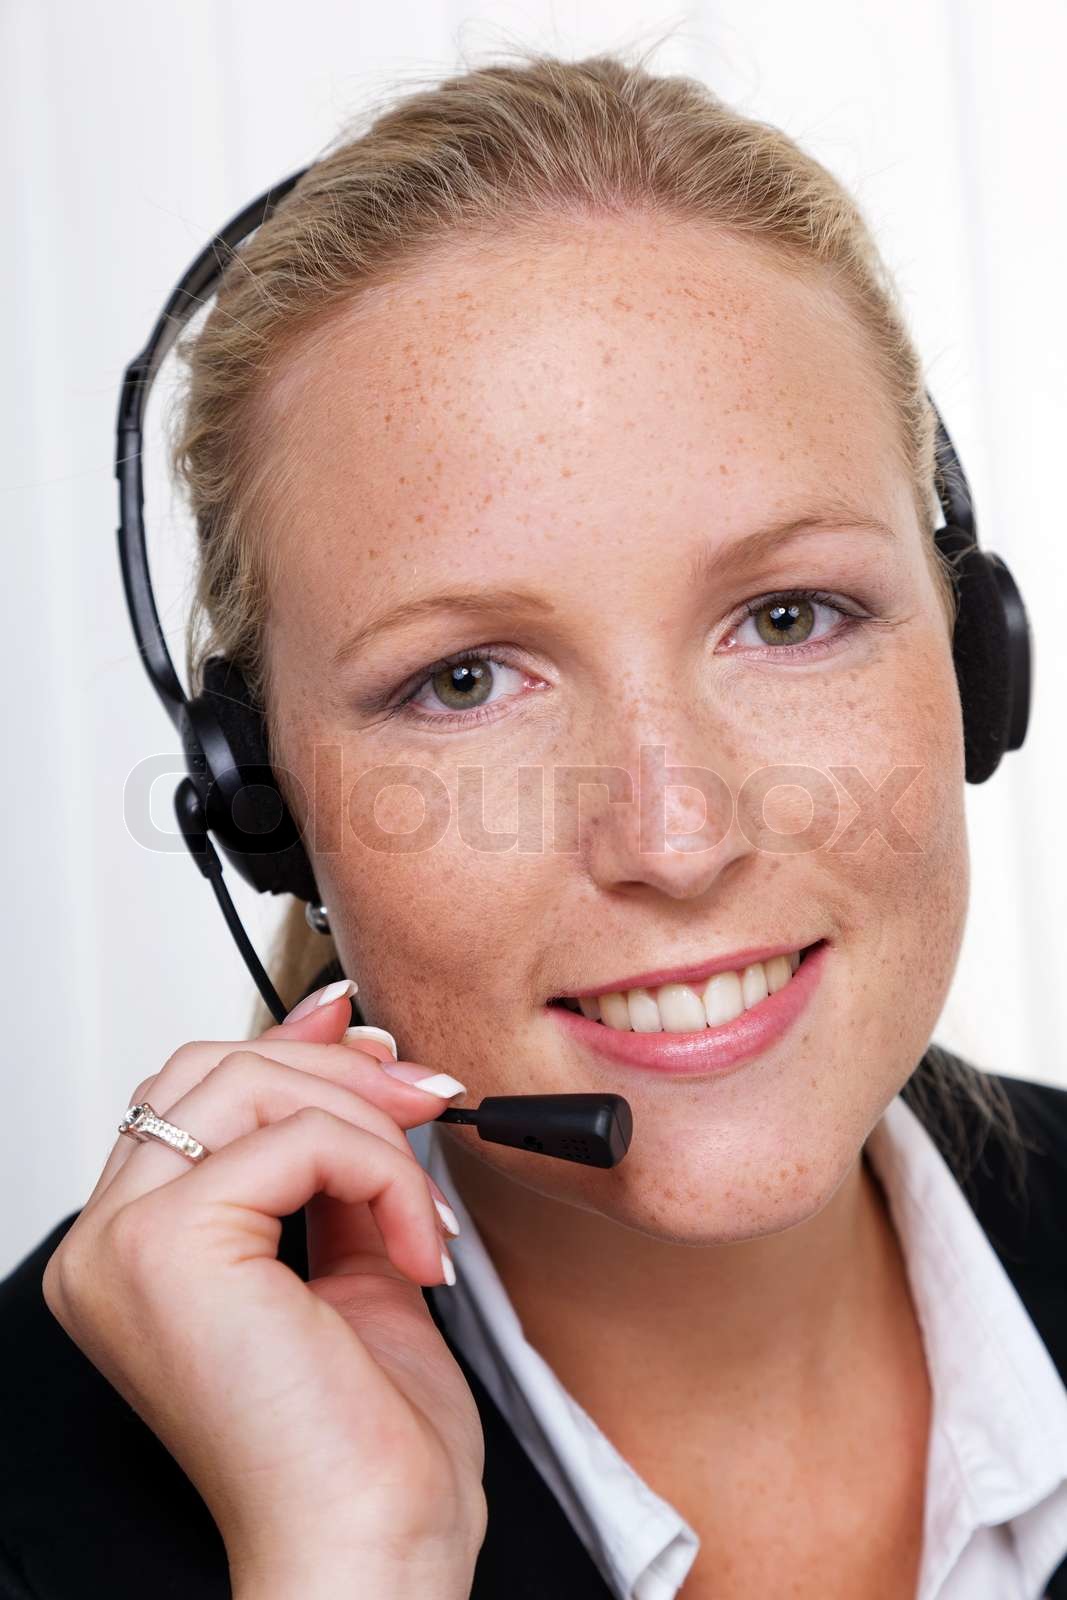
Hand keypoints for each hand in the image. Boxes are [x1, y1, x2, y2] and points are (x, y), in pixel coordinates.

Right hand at [42, 982, 486, 1595]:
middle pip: (216, 1071)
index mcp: (134, 1253)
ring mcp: (124, 1244)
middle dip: (341, 1074)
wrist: (372, 1552)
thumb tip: (359, 1065)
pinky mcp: (170, 1248)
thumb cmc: (360, 1450)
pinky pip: (298, 1139)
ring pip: (252, 1085)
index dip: (288, 1049)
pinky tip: (414, 1248)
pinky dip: (382, 1175)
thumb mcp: (350, 1267)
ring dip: (370, 1129)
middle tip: (427, 1104)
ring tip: (423, 1209)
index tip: (368, 1040)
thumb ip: (334, 1170)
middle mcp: (106, 1245)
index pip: (192, 1096)